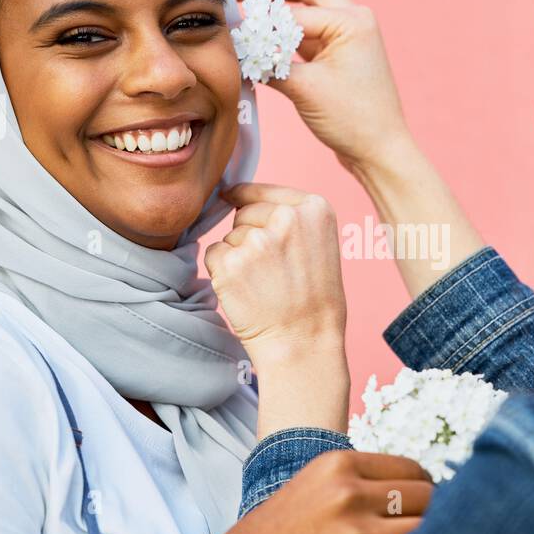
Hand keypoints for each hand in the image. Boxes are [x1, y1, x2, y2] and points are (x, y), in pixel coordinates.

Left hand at [205, 181, 345, 364]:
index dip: (247, 200)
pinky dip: (223, 273)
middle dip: (248, 235)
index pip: (262, 190)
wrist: (304, 342)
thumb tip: (237, 195)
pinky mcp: (231, 263)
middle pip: (243, 214)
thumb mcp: (320, 244)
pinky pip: (214, 255)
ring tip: (264, 284)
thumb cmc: (314, 299)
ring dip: (237, 258)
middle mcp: (287, 218)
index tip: (233, 198)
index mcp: (315, 208)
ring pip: (229, 237)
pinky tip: (247, 291)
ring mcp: (258, 240)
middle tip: (272, 270)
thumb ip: (290, 216)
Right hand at [233, 0, 412, 175]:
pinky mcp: (338, 52)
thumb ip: (269, 63)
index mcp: (351, 20)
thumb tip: (237, 47)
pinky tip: (262, 34)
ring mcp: (347, 35)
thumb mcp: (305, 89)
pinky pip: (306, 29)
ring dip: (277, 2)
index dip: (260, 11)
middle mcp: (353, 19)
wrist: (379, 151)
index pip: (295, 5)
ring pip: (306, 2)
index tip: (230, 19)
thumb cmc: (354, 121)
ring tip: (245, 7)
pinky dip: (283, 28)